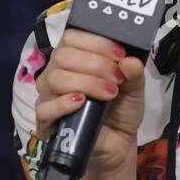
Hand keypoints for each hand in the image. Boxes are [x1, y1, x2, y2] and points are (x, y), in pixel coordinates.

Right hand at [34, 27, 146, 174]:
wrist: (118, 142)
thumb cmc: (120, 108)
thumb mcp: (134, 88)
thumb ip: (134, 73)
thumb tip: (130, 61)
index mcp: (74, 58)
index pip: (72, 37)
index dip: (96, 42)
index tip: (120, 55)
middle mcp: (56, 73)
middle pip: (63, 56)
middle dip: (96, 65)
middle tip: (117, 79)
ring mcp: (48, 96)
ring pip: (55, 78)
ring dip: (87, 83)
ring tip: (110, 93)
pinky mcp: (46, 121)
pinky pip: (45, 108)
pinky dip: (64, 103)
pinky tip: (82, 102)